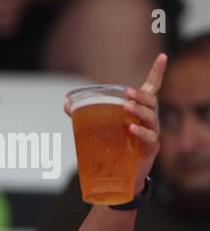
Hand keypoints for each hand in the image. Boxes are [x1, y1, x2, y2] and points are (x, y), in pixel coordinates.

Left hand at [62, 53, 166, 191]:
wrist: (121, 175)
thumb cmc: (115, 145)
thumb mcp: (101, 128)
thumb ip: (86, 115)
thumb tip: (67, 104)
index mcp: (140, 109)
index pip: (152, 87)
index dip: (158, 72)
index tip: (163, 56)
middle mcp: (149, 118)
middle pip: (151, 100)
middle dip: (140, 95)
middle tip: (127, 93)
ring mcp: (152, 133)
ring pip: (151, 117)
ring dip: (139, 111)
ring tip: (126, 107)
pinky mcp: (152, 148)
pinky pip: (150, 137)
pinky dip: (141, 132)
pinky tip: (131, 129)